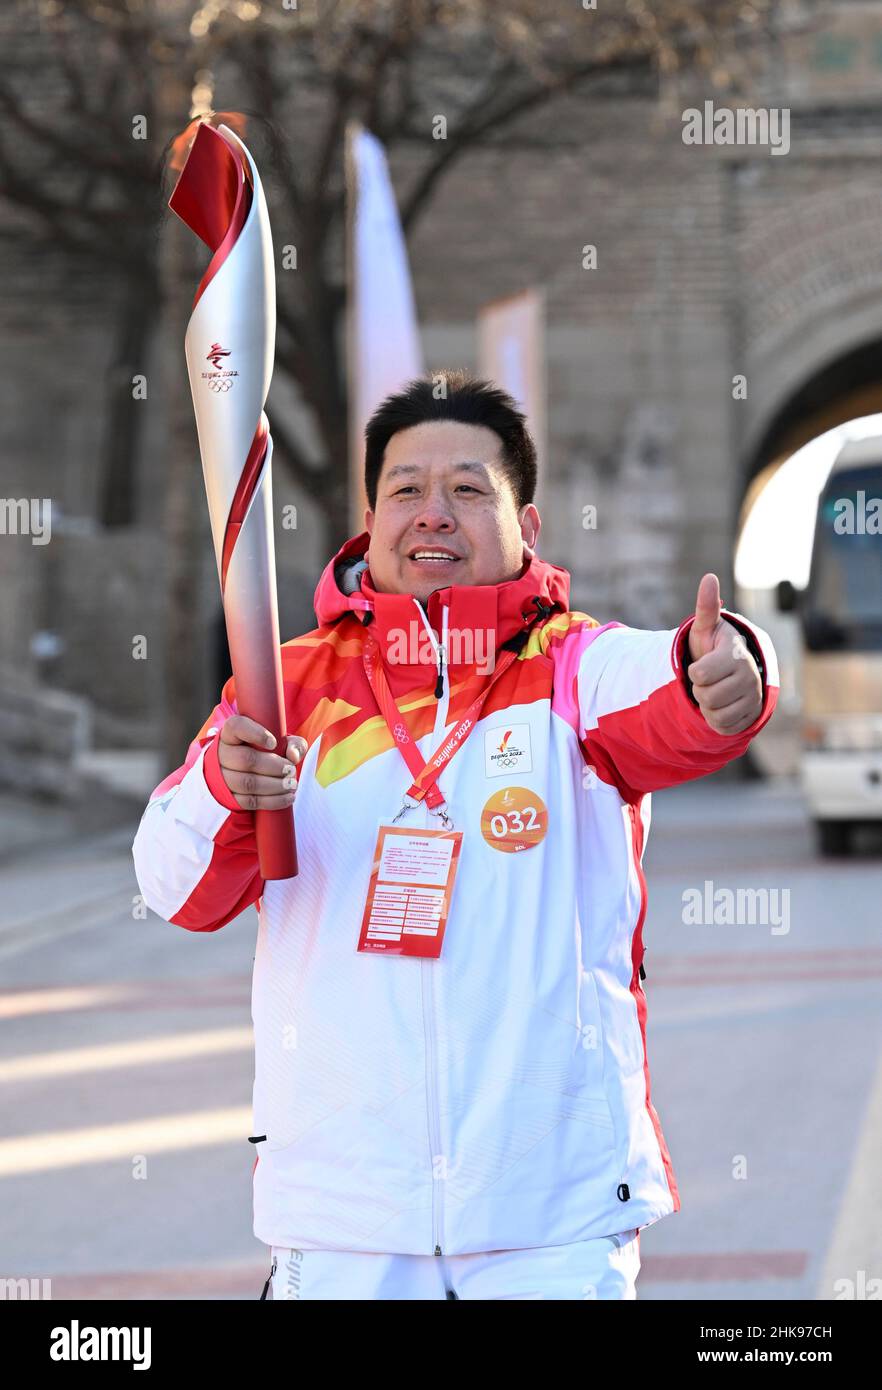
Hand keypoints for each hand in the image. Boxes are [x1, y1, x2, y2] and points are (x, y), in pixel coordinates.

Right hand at [217, 716, 306, 810]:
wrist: (243, 771)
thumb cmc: (265, 750)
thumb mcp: (281, 740)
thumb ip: (293, 743)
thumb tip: (293, 756)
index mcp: (231, 733)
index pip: (237, 726)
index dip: (255, 733)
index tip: (274, 742)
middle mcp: (222, 753)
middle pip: (246, 759)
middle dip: (274, 766)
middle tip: (291, 770)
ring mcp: (222, 776)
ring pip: (247, 783)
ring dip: (275, 786)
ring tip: (292, 784)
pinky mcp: (229, 797)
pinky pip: (249, 801)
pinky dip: (272, 801)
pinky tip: (288, 797)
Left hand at [686, 574, 762, 734]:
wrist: (732, 674)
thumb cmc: (713, 649)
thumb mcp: (706, 629)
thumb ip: (706, 607)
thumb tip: (709, 577)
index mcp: (736, 655)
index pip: (700, 675)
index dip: (694, 672)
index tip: (703, 665)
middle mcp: (750, 676)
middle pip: (706, 697)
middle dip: (700, 690)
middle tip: (708, 680)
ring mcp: (754, 698)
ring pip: (715, 714)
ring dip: (707, 706)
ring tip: (714, 692)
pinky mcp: (752, 716)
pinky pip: (724, 727)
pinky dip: (716, 720)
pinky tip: (721, 706)